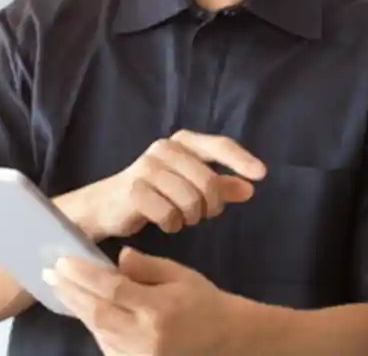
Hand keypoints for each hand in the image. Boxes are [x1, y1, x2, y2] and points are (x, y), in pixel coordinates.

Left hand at [47, 247, 242, 355]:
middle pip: (97, 313)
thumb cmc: (201, 301)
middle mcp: (147, 337)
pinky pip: (106, 345)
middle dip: (70, 291)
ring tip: (62, 287)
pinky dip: (93, 325)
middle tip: (51, 273)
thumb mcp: (179, 274)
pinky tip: (84, 308)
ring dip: (78, 307)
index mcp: (159, 309)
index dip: (83, 275)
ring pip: (98, 330)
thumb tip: (116, 257)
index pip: (112, 289)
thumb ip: (145, 266)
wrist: (225, 338)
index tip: (62, 261)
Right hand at [88, 130, 265, 238]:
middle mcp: (164, 149)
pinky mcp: (134, 190)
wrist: (107, 205)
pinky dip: (172, 225)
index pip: (218, 145)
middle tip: (202, 215)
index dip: (241, 159)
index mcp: (181, 143)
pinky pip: (170, 215)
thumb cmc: (153, 193)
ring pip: (190, 201)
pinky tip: (165, 223)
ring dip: (190, 218)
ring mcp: (147, 168)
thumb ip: (219, 185)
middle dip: (211, 206)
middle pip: (208, 182)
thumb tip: (249, 187)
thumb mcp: (188, 186)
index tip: (261, 174)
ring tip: (181, 218)